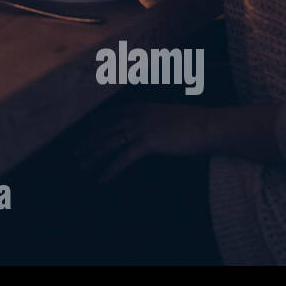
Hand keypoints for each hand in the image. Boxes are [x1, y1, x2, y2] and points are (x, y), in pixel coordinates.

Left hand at [75, 103, 210, 181]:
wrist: (212, 126)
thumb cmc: (198, 124)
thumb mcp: (172, 117)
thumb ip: (157, 121)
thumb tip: (152, 131)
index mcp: (144, 106)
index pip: (113, 114)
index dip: (97, 123)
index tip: (84, 130)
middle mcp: (139, 114)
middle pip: (106, 128)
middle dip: (88, 140)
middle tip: (74, 152)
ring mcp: (142, 127)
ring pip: (109, 142)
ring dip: (93, 155)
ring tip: (81, 166)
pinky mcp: (149, 142)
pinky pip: (124, 157)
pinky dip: (111, 169)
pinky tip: (101, 179)